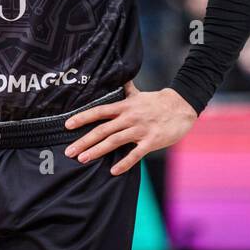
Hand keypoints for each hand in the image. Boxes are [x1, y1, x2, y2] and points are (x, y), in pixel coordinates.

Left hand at [63, 79, 196, 174]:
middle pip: (102, 130)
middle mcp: (129, 118)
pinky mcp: (151, 141)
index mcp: (124, 107)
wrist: (182, 106)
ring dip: (97, 151)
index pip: (99, 111)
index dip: (83, 118)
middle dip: (84, 141)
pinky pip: (135, 154)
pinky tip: (113, 171)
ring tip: (83, 159)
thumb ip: (126, 90)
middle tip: (69, 151)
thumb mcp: (138, 94)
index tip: (67, 125)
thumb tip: (117, 79)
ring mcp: (140, 130)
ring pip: (114, 141)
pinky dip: (124, 162)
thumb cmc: (158, 101)